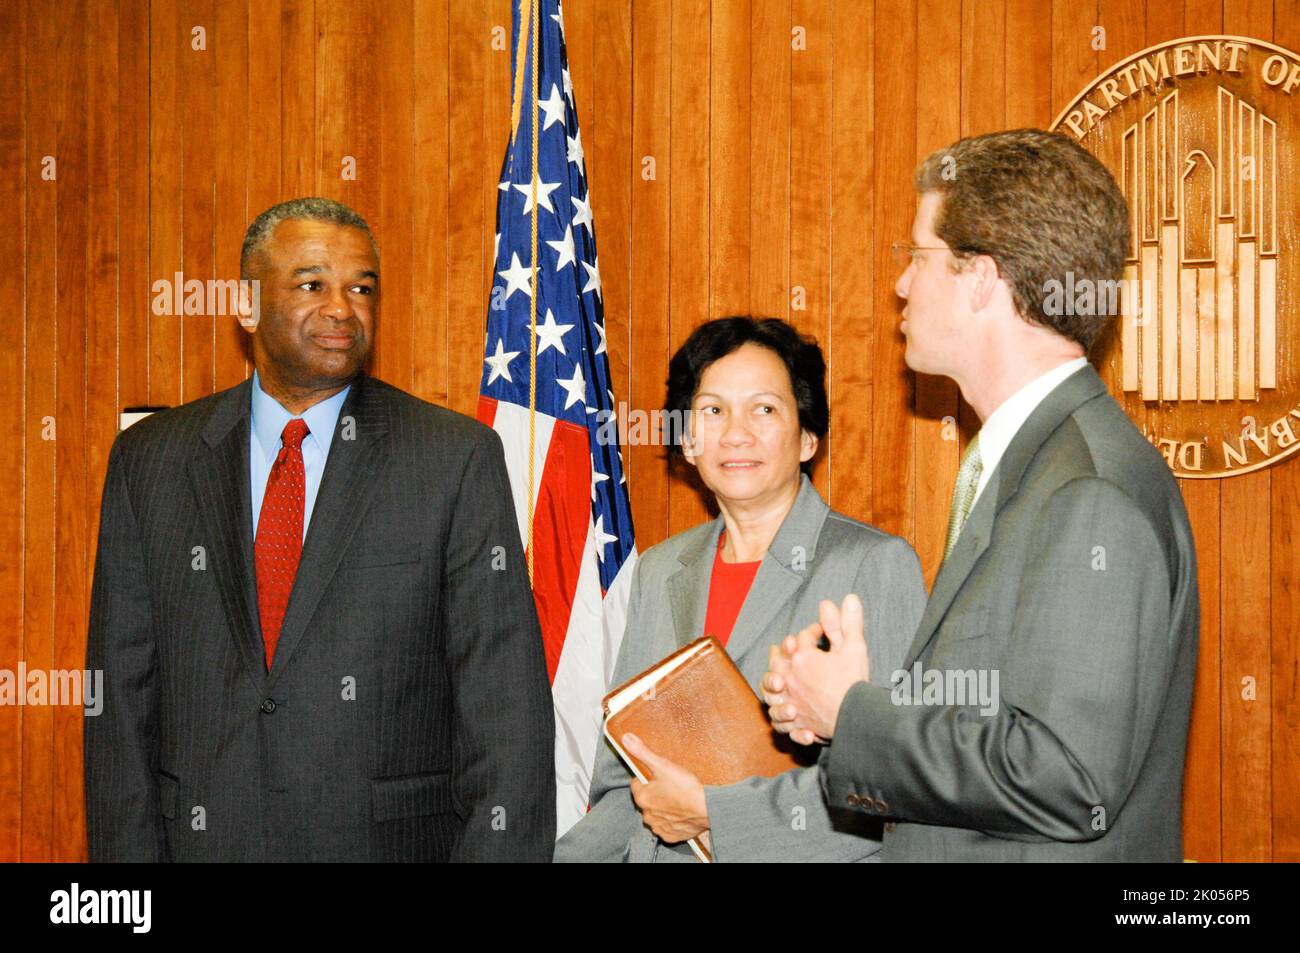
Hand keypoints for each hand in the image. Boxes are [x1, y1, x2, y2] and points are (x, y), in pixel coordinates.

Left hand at [624, 733, 710, 843]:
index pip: (637, 784)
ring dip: (663, 808)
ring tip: (678, 799)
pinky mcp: (671, 836)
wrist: (708, 808)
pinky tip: (682, 813)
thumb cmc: (686, 787)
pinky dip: (673, 821)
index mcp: (642, 798)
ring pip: (656, 814)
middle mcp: (647, 815)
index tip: (659, 776)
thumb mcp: (662, 765)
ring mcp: (659, 827)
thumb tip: (626, 739)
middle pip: (646, 800)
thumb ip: (642, 752)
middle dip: (656, 794)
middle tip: (671, 786)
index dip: (648, 778)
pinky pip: (667, 827)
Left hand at [762, 593, 870, 742]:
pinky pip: (780, 719)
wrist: (854, 718)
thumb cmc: (854, 682)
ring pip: (772, 690)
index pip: (803, 638)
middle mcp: (790, 678)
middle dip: (782, 651)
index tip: (819, 630)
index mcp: (802, 658)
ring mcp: (790, 701)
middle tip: (784, 646)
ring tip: (775, 680)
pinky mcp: (794, 722)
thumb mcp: (854, 647)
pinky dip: (780, 715)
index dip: (813, 630)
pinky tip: (784, 712)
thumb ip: (848, 623)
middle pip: (778, 660)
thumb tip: (849, 598)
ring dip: (772, 682)